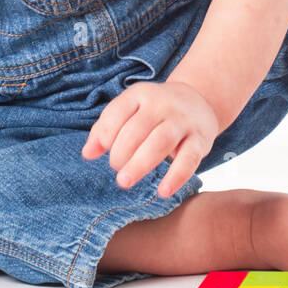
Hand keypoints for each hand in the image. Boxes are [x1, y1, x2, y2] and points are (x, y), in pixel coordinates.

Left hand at [82, 80, 218, 196]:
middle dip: (121, 153)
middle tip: (117, 171)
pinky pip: (189, 159)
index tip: (103, 150)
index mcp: (140, 95)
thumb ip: (106, 129)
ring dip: (140, 164)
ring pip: (160, 142)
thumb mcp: (130, 111)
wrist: (198, 100)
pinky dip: (176, 176)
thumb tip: (87, 154)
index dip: (106, 134)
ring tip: (124, 182)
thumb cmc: (155, 111)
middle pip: (137, 129)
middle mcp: (162, 105)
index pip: (118, 112)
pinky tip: (163, 191)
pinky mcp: (200, 140)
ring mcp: (182, 121)